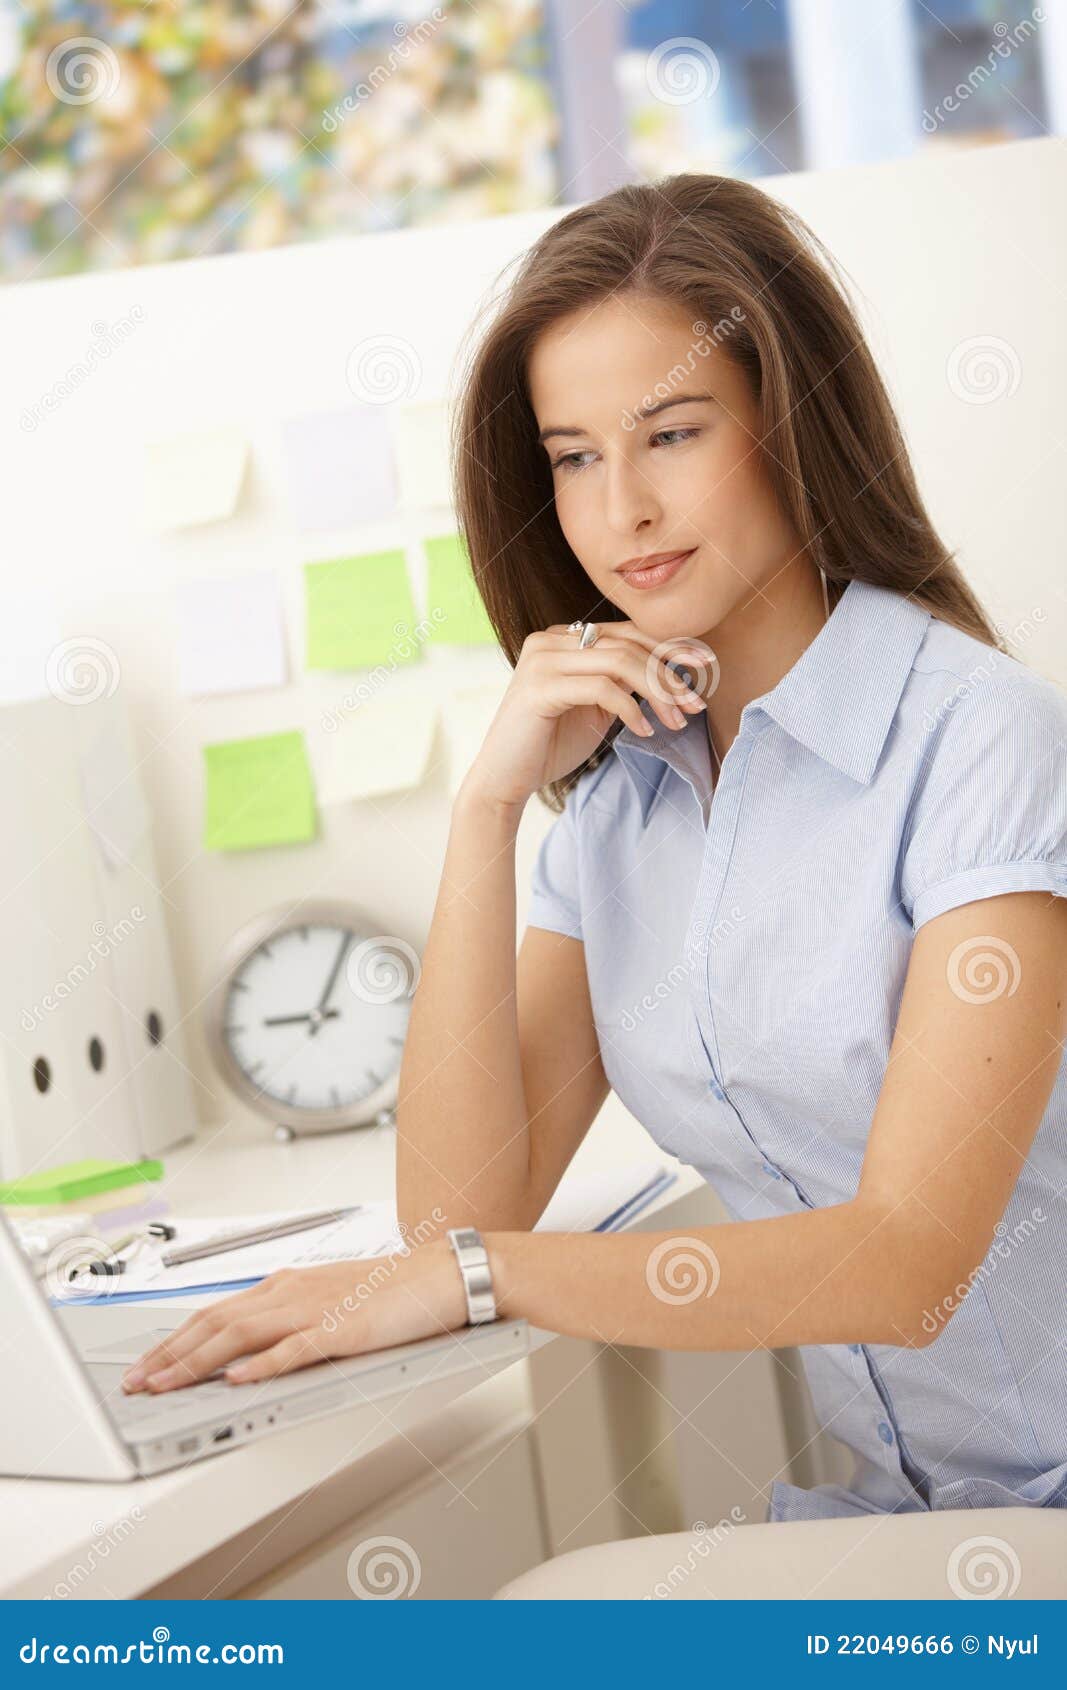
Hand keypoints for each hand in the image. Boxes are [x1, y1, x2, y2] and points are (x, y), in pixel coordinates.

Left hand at [120, 1239, 467, 1392]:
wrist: (442, 1275)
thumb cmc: (391, 1291)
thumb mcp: (327, 1300)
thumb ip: (287, 1322)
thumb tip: (244, 1352)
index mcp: (286, 1285)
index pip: (215, 1312)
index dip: (175, 1340)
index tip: (147, 1364)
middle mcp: (292, 1291)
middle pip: (217, 1321)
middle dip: (171, 1353)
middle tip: (139, 1381)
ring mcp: (317, 1308)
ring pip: (243, 1333)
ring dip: (199, 1360)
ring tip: (168, 1382)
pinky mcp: (344, 1328)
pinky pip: (296, 1348)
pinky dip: (263, 1364)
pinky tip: (239, 1378)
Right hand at [461, 620, 708, 811]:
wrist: (505, 778)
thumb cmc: (549, 744)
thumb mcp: (595, 706)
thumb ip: (621, 681)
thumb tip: (668, 670)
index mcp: (562, 638)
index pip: (626, 632)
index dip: (669, 646)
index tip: (705, 665)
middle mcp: (549, 639)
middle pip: (627, 644)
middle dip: (669, 673)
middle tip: (696, 703)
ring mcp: (542, 660)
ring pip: (619, 662)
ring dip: (657, 692)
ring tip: (676, 721)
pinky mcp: (539, 687)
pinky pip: (602, 688)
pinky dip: (631, 710)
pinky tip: (644, 732)